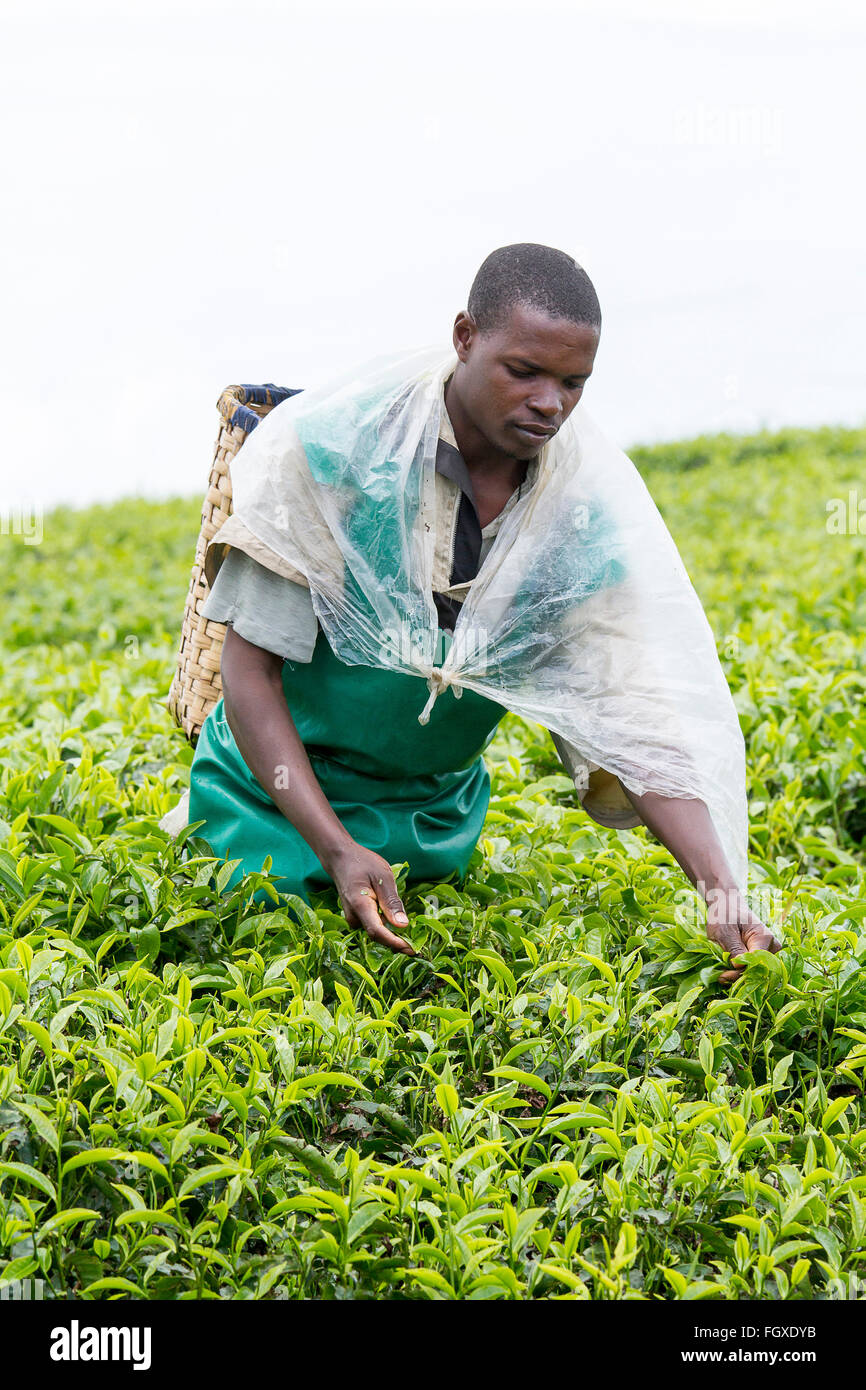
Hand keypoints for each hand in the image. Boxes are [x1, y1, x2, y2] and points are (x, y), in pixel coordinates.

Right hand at [323, 841, 414, 955]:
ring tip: (410, 934)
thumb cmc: (363, 863)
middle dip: (396, 942)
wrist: (340, 858)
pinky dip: (385, 926)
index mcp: (360, 905)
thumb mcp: (383, 877)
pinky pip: (372, 925)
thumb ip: (391, 902)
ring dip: (391, 934)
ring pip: (375, 931)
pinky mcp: (355, 916)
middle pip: (377, 935)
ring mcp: (352, 917)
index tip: (412, 949)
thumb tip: (403, 925)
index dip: (395, 943)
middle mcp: (353, 916)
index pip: (377, 932)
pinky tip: (395, 921)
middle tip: (417, 945)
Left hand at [705, 889, 780, 982]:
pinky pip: (754, 971)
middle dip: (740, 977)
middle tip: (721, 977)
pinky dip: (741, 974)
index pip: (756, 963)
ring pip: (757, 974)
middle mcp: (772, 948)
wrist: (728, 907)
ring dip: (740, 977)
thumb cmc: (725, 915)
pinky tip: (727, 972)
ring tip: (722, 973)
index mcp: (765, 938)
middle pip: (759, 972)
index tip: (723, 975)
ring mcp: (770, 954)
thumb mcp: (724, 931)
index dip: (740, 973)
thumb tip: (740, 967)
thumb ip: (733, 949)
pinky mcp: (763, 959)